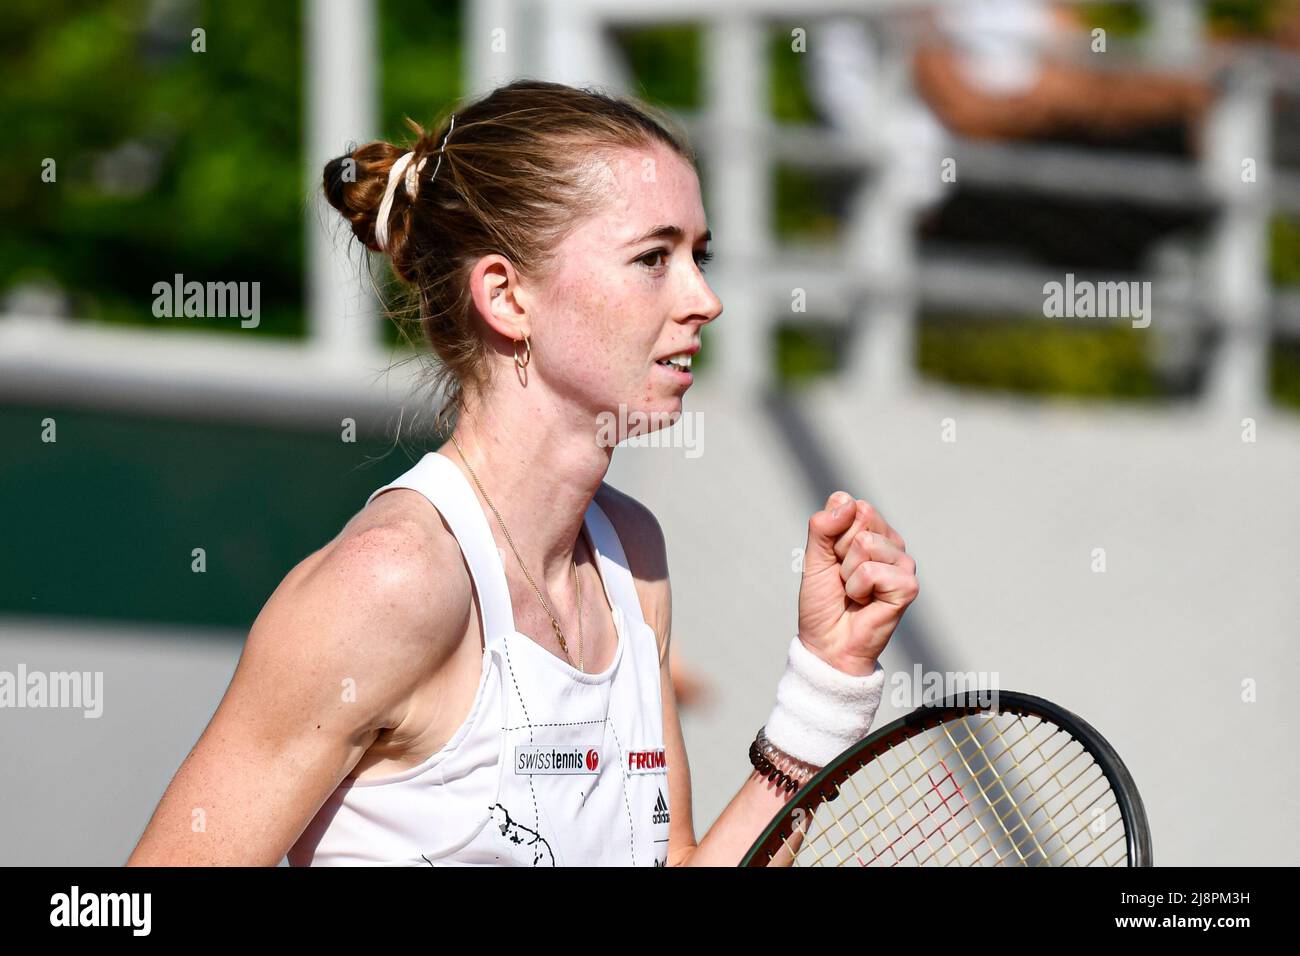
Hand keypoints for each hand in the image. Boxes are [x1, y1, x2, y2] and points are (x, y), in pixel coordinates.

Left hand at [797, 491, 918, 675]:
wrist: (827, 643)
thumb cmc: (823, 602)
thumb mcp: (813, 558)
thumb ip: (823, 526)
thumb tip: (847, 501)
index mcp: (872, 531)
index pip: (852, 505)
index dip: (832, 533)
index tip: (833, 560)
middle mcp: (891, 543)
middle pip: (861, 518)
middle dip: (840, 550)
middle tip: (843, 577)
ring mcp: (902, 564)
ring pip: (866, 543)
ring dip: (848, 573)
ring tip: (854, 592)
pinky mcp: (908, 586)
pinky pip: (872, 571)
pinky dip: (858, 589)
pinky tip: (866, 602)